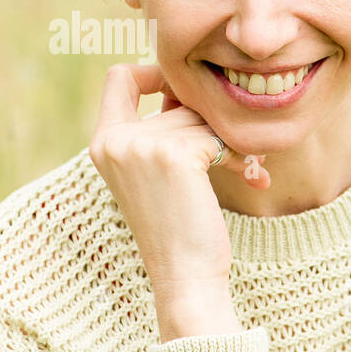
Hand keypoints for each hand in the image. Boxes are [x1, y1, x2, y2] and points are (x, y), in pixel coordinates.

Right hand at [89, 63, 269, 298]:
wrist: (185, 277)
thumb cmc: (176, 229)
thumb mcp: (153, 172)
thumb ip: (160, 129)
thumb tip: (189, 87)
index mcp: (102, 143)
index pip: (119, 77)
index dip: (153, 74)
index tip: (180, 95)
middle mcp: (114, 140)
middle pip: (174, 100)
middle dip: (208, 124)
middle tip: (233, 152)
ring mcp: (141, 145)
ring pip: (199, 118)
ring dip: (228, 142)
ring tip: (243, 168)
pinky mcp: (174, 154)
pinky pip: (217, 135)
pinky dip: (238, 154)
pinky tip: (247, 176)